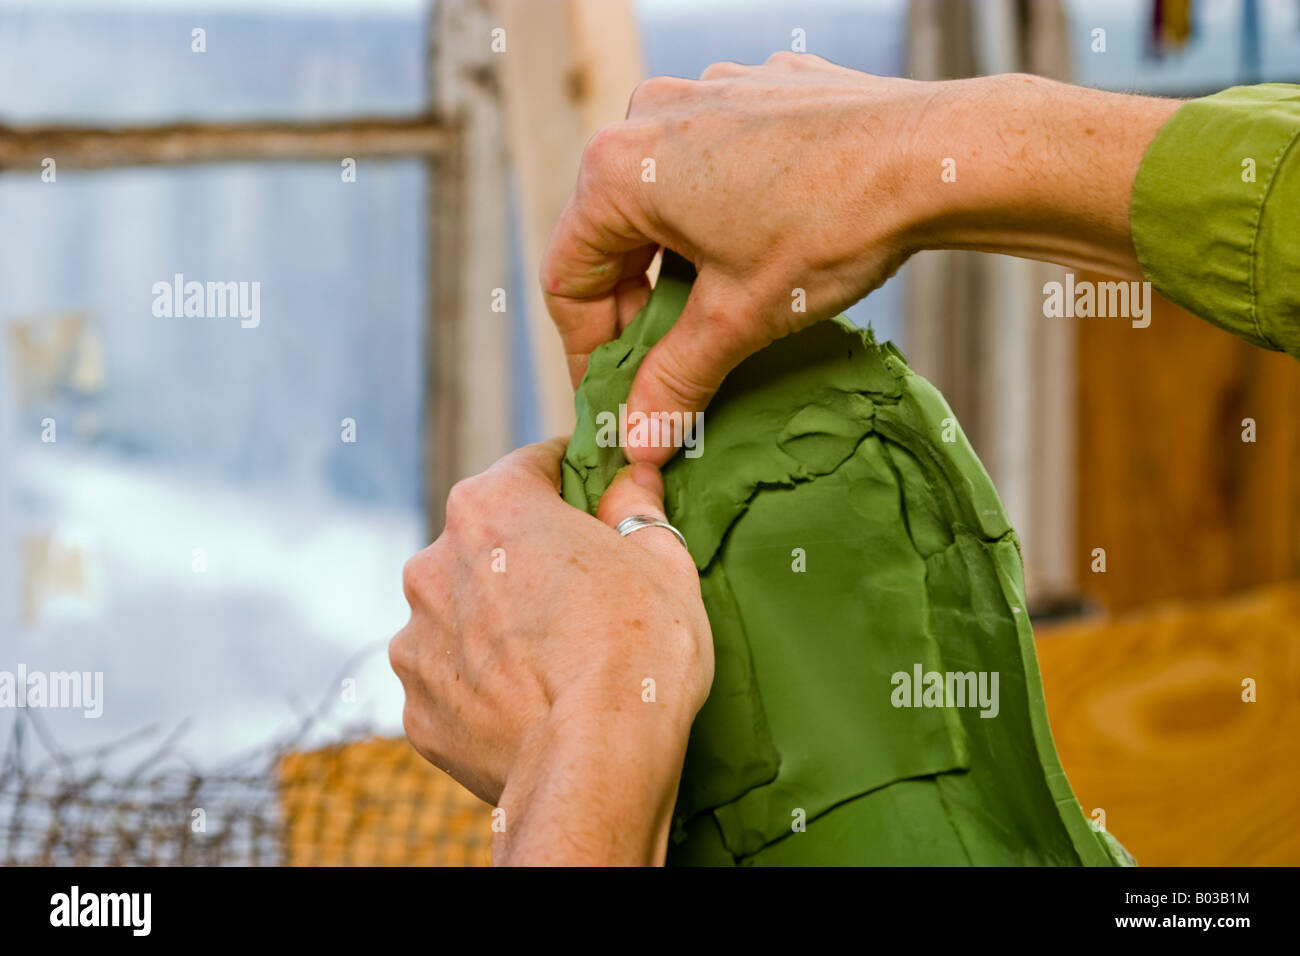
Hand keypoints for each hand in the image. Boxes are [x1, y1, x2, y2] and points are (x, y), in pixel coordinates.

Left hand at [389, 438, 712, 864]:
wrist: (596, 766)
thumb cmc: (639, 650)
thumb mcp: (663, 561)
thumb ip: (638, 509)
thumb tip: (631, 480)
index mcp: (491, 506)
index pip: (532, 467)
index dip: (570, 482)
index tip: (593, 500)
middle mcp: (434, 563)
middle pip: (486, 544)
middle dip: (526, 560)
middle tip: (582, 596)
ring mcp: (417, 641)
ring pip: (460, 617)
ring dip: (494, 627)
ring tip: (552, 665)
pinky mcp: (417, 711)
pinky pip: (452, 686)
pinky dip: (482, 691)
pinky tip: (528, 710)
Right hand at [540, 57, 1181, 463]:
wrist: (938, 154)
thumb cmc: (834, 223)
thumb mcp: (739, 318)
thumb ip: (674, 381)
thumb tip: (637, 443)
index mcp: (620, 169)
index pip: (569, 278)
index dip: (588, 351)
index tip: (617, 397)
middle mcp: (647, 117)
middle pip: (609, 239)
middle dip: (635, 312)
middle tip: (665, 373)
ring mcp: (701, 96)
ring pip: (658, 204)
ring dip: (675, 270)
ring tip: (716, 321)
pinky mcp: (749, 94)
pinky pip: (706, 169)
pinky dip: (714, 222)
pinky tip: (757, 259)